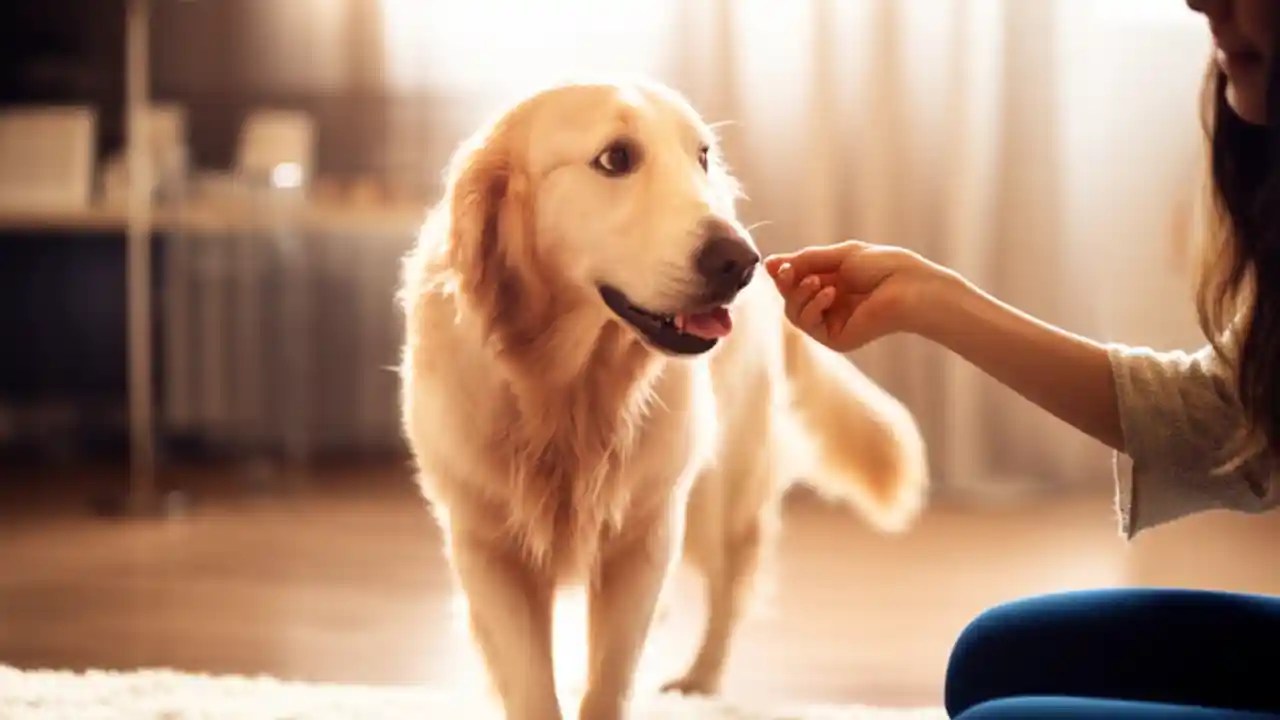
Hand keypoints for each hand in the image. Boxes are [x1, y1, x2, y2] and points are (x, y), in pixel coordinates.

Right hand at [764, 240, 962, 351]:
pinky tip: (830, 293)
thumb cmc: (884, 267)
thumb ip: (805, 261)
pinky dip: (813, 306)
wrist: (911, 287)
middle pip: (790, 298)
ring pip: (794, 314)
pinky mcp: (837, 339)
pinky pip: (808, 325)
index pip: (796, 281)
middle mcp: (830, 305)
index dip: (783, 273)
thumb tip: (770, 263)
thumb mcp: (839, 256)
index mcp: (833, 283)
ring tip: (817, 282)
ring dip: (799, 295)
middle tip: (787, 271)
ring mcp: (832, 324)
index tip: (773, 263)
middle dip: (786, 284)